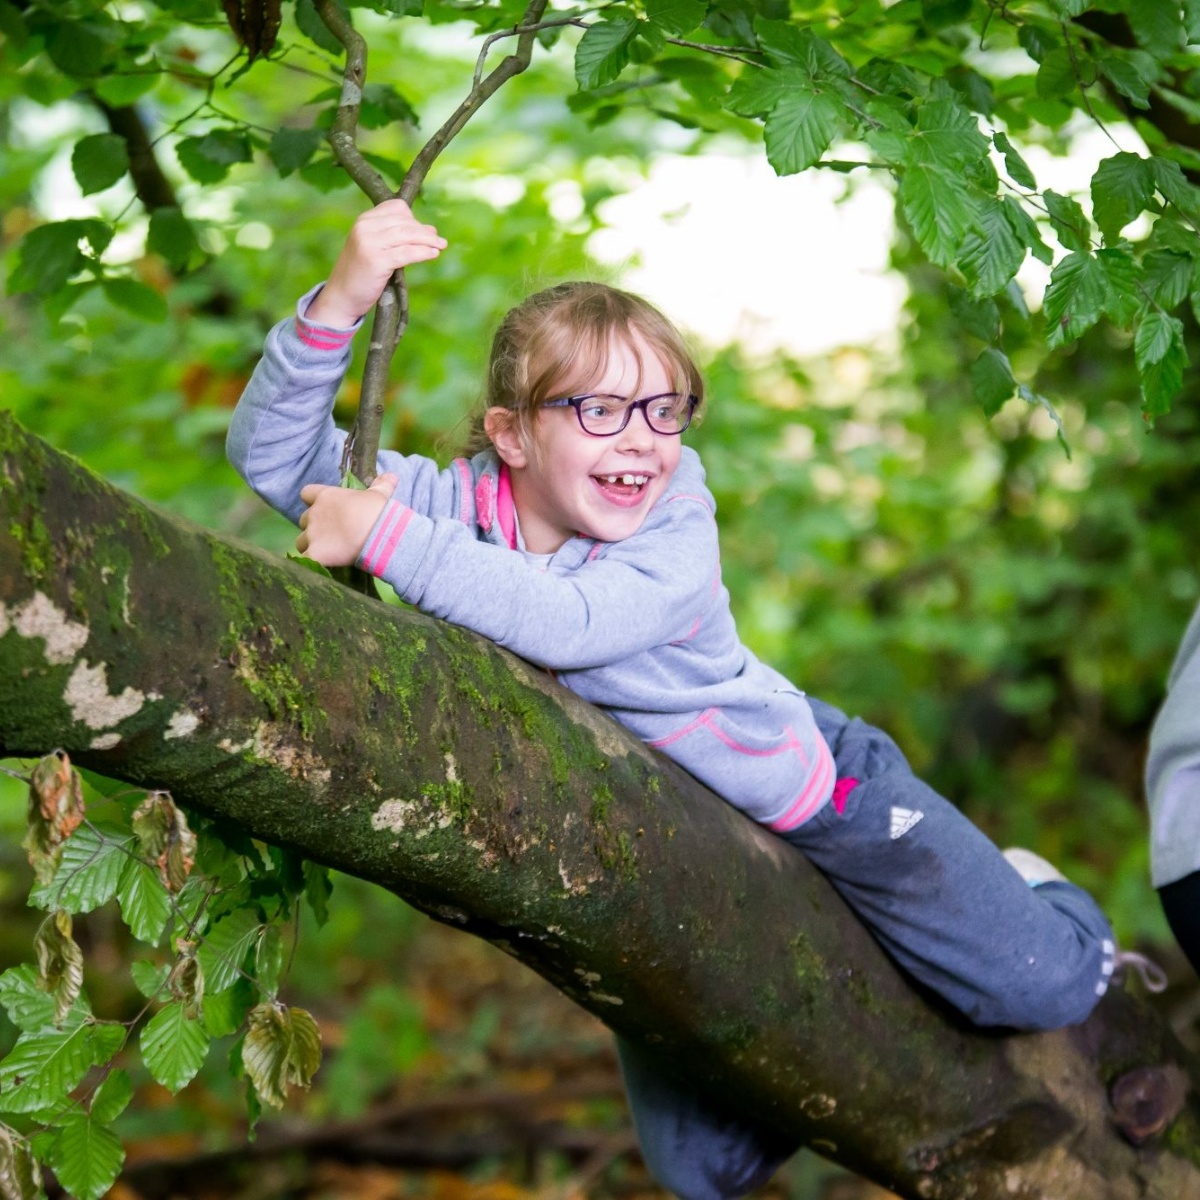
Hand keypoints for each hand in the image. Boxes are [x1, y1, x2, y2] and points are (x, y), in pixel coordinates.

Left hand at [297, 473, 398, 566]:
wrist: (378, 535)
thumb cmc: (378, 512)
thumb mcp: (380, 495)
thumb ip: (381, 484)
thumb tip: (391, 476)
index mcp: (326, 496)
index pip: (306, 493)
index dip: (313, 501)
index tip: (326, 508)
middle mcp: (315, 514)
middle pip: (304, 520)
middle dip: (314, 527)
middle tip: (332, 534)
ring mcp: (312, 535)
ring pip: (301, 542)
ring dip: (311, 546)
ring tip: (328, 552)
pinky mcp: (315, 553)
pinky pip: (305, 560)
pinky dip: (312, 562)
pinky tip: (322, 565)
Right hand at [306, 199, 446, 327]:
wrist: (341, 296)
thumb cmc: (361, 273)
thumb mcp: (373, 247)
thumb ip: (394, 236)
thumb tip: (430, 230)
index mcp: (364, 220)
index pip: (396, 208)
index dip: (413, 218)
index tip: (424, 231)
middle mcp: (365, 227)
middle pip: (404, 221)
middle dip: (424, 231)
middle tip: (439, 241)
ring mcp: (370, 243)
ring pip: (407, 235)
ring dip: (428, 240)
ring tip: (441, 246)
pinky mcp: (377, 261)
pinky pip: (407, 253)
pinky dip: (423, 252)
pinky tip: (433, 254)